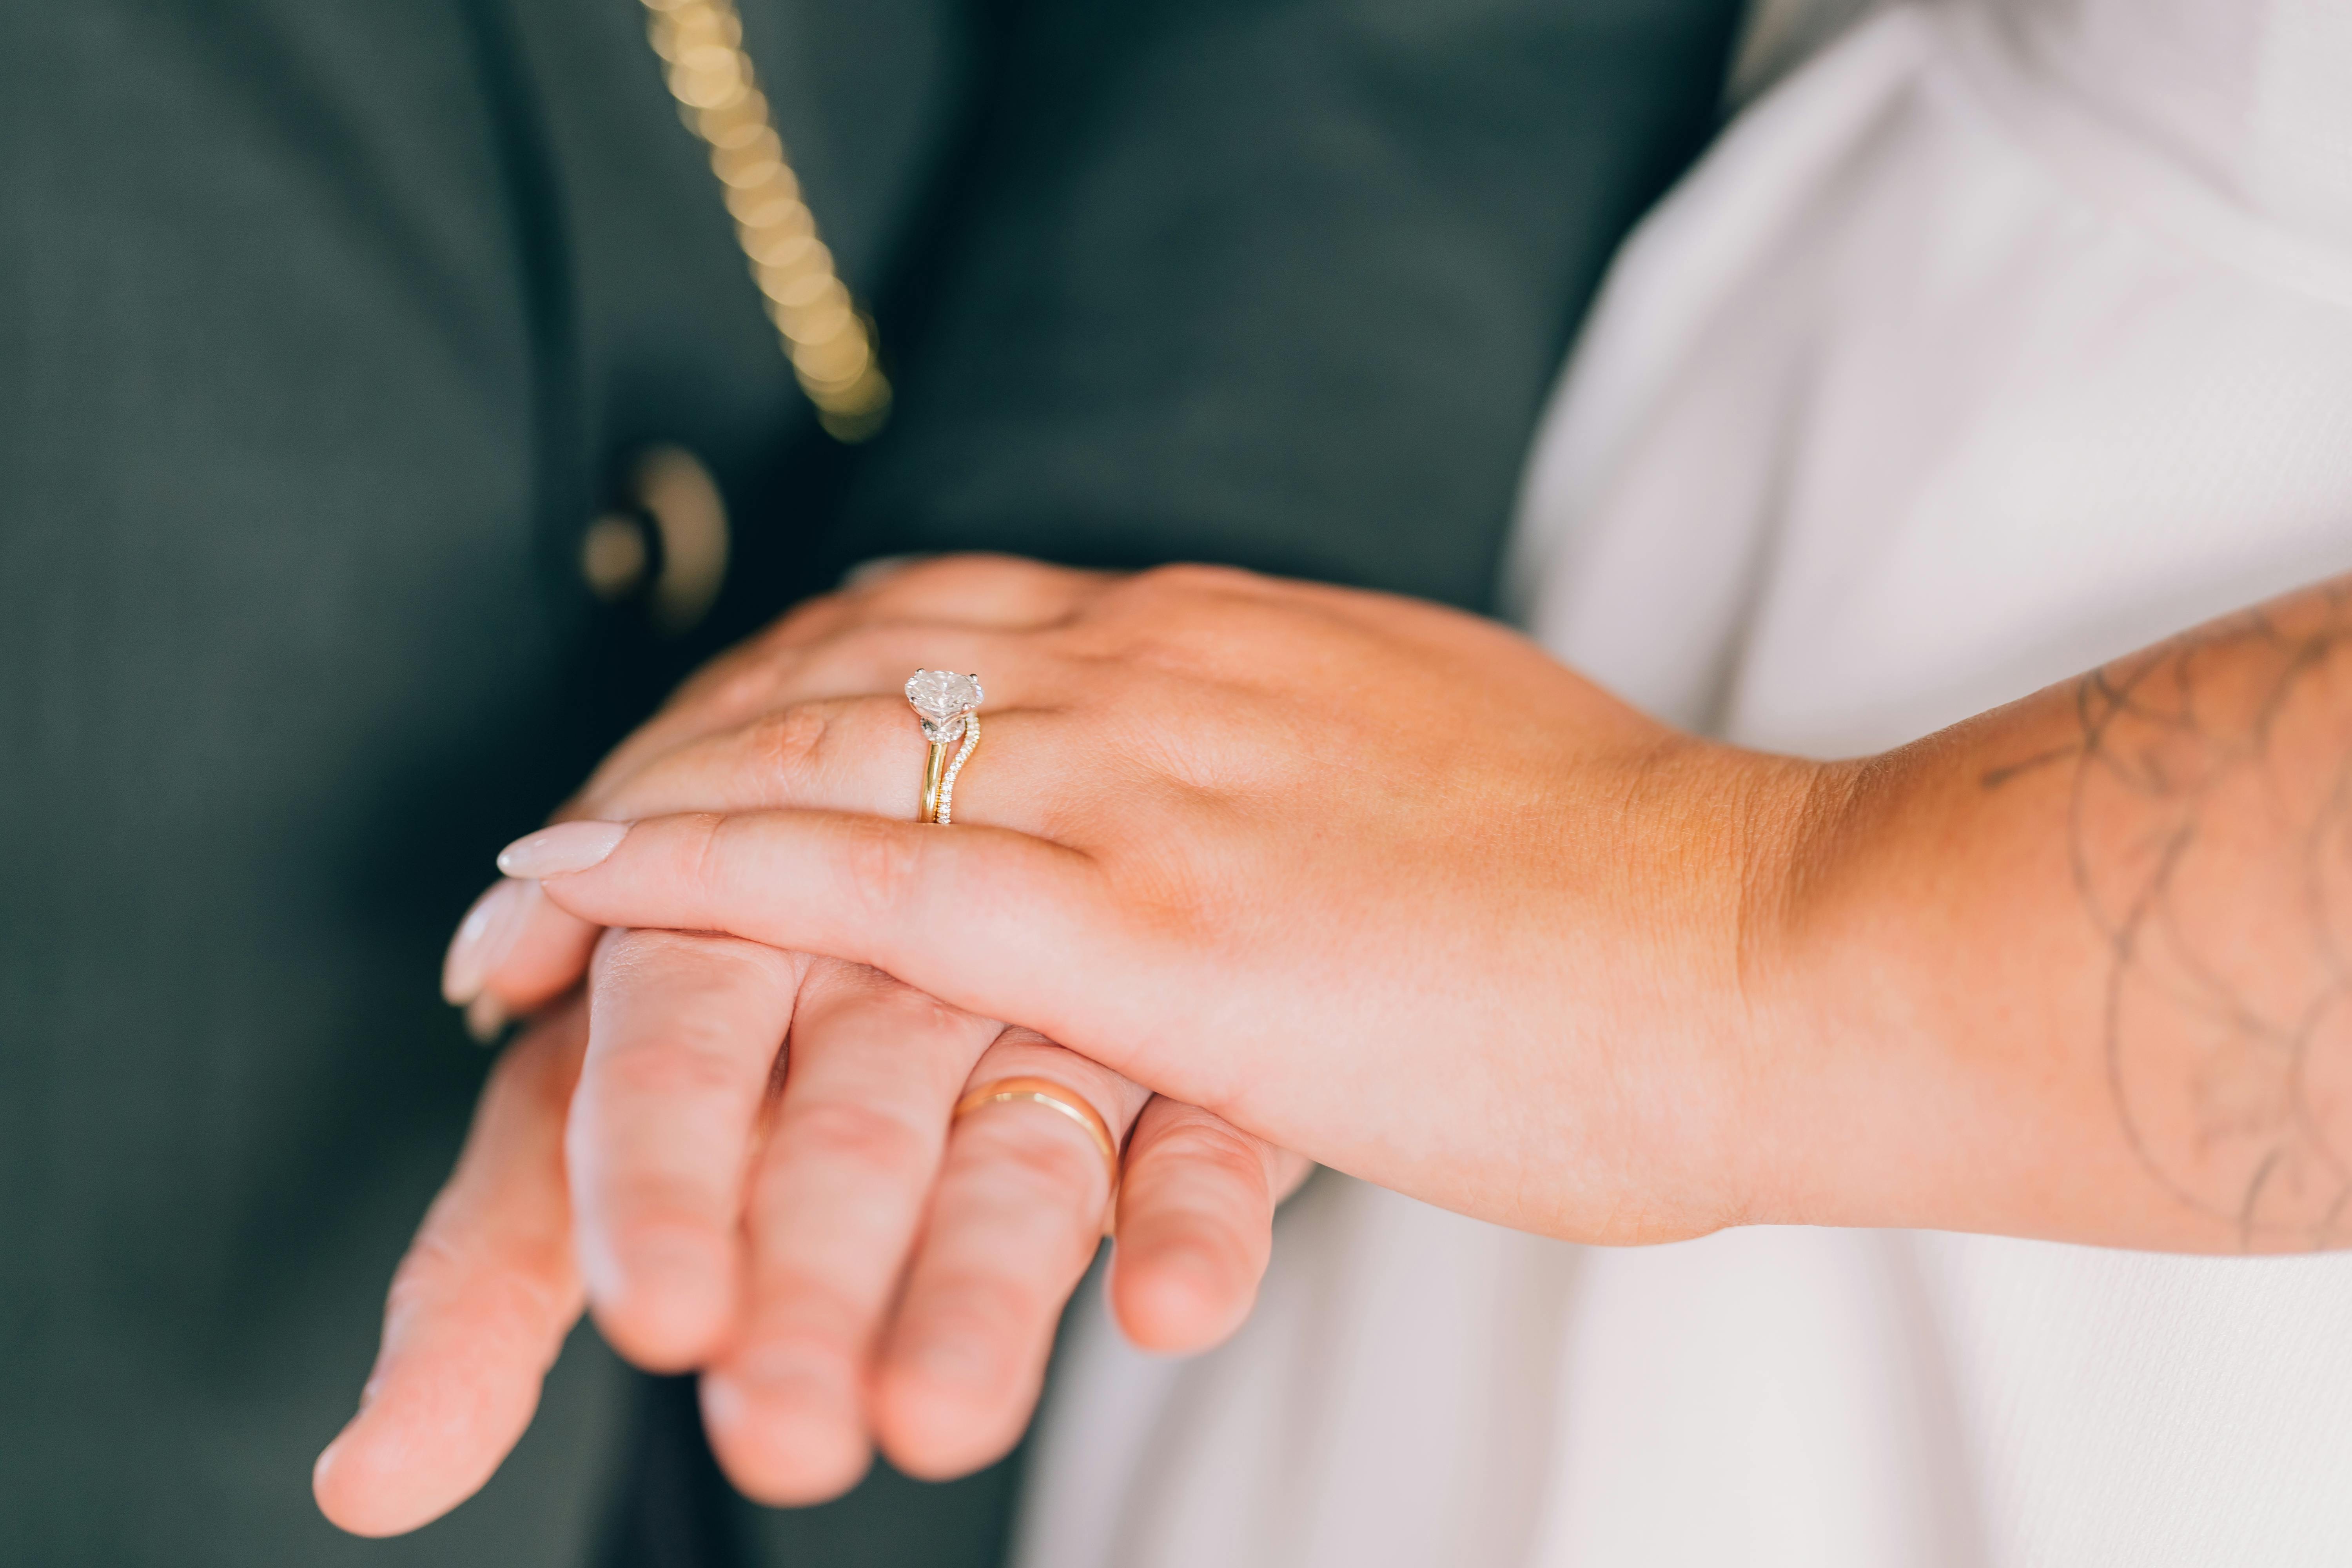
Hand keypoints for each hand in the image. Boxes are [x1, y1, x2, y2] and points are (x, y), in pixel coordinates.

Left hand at [315, 954, 1306, 1535]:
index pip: (670, 1054)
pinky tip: (1172, 1310)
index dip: (660, 1185)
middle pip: (843, 1118)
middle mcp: (879, 964)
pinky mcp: (1186, 1065)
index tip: (657, 1319)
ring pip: (1014, 1141)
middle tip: (780, 1426)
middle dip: (811, 1271)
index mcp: (714, 941)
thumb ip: (489, 1288)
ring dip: (981, 1282)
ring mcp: (1045, 1006)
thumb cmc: (727, 1009)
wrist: (946, 812)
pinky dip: (1197, 1219)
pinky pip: (1208, 1139)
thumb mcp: (590, 1125)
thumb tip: (365, 1481)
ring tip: (940, 1419)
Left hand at [488, 555, 1825, 1243]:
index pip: (940, 624)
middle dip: (681, 739)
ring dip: (646, 808)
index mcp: (1227, 642)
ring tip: (526, 888)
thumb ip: (1303, 773)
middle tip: (566, 835)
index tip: (697, 747)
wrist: (1766, 940)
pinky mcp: (1152, 924)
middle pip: (843, 661)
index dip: (787, 683)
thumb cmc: (1635, 900)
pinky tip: (580, 894)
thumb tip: (1251, 806)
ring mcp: (1149, 781)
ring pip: (815, 745)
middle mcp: (1162, 668)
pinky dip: (697, 873)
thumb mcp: (1433, 781)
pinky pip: (859, 873)